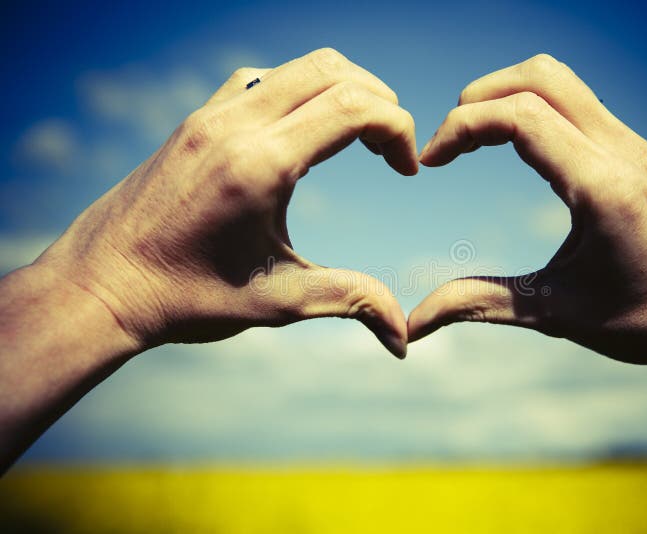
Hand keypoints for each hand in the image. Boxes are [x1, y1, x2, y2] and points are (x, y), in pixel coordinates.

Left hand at [34, 48, 416, 357]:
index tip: (405, 171)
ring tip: (355, 137)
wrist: (101, 286)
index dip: (399, 130)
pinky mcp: (195, 121)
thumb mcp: (276, 302)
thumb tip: (403, 339)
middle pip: (333, 70)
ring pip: (296, 66)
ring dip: (339, 89)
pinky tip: (300, 134)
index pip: (355, 107)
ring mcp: (210, 116)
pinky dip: (297, 91)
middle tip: (390, 150)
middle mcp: (235, 126)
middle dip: (379, 101)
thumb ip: (350, 303)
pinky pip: (258, 79)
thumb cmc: (184, 297)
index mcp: (261, 165)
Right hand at [409, 54, 646, 365]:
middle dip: (479, 96)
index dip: (462, 127)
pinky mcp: (633, 149)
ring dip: (506, 94)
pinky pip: (576, 101)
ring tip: (474, 139)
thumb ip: (477, 304)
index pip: (520, 116)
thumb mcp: (552, 313)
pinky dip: (532, 106)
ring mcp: (631, 144)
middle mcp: (620, 152)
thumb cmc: (642, 319)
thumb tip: (413, 325)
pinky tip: (513, 146)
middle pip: (539, 76)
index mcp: (601, 188)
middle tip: (449, 142)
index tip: (431, 162)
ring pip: (559, 79)